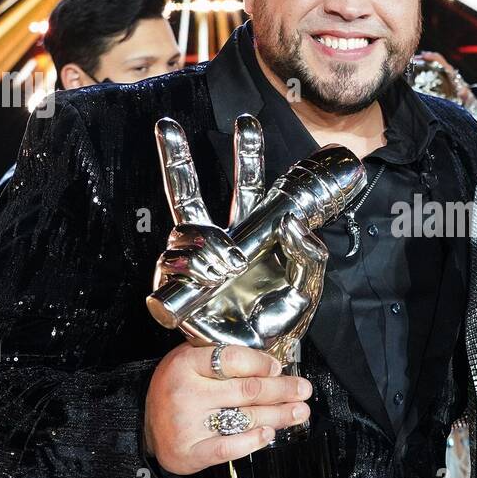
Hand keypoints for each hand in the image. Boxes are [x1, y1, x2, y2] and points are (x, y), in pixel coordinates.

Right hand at [144, 342, 312, 475]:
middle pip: (247, 390)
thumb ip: (222, 358)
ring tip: (297, 411)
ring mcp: (188, 424)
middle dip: (282, 390)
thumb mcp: (190, 361)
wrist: (145, 426)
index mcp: (185, 364)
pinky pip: (229, 447)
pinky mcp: (190, 452)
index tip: (278, 367)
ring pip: (245, 418)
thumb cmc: (176, 389)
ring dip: (279, 415)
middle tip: (303, 390)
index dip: (261, 363)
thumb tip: (271, 363)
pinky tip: (269, 433)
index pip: (233, 359)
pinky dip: (253, 441)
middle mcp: (185, 393)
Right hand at [149, 115, 328, 352]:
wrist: (263, 355)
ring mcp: (196, 261)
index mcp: (253, 232)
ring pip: (184, 227)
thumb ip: (308, 253)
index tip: (247, 122)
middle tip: (168, 126)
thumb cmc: (284, 317)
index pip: (247, 185)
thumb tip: (294, 220)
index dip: (247, 155)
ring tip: (231, 263)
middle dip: (177, 158)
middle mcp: (220, 240)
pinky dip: (194, 267)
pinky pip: (173, 262)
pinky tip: (213, 277)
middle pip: (191, 192)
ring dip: (208, 241)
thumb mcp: (307, 284)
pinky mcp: (177, 286)